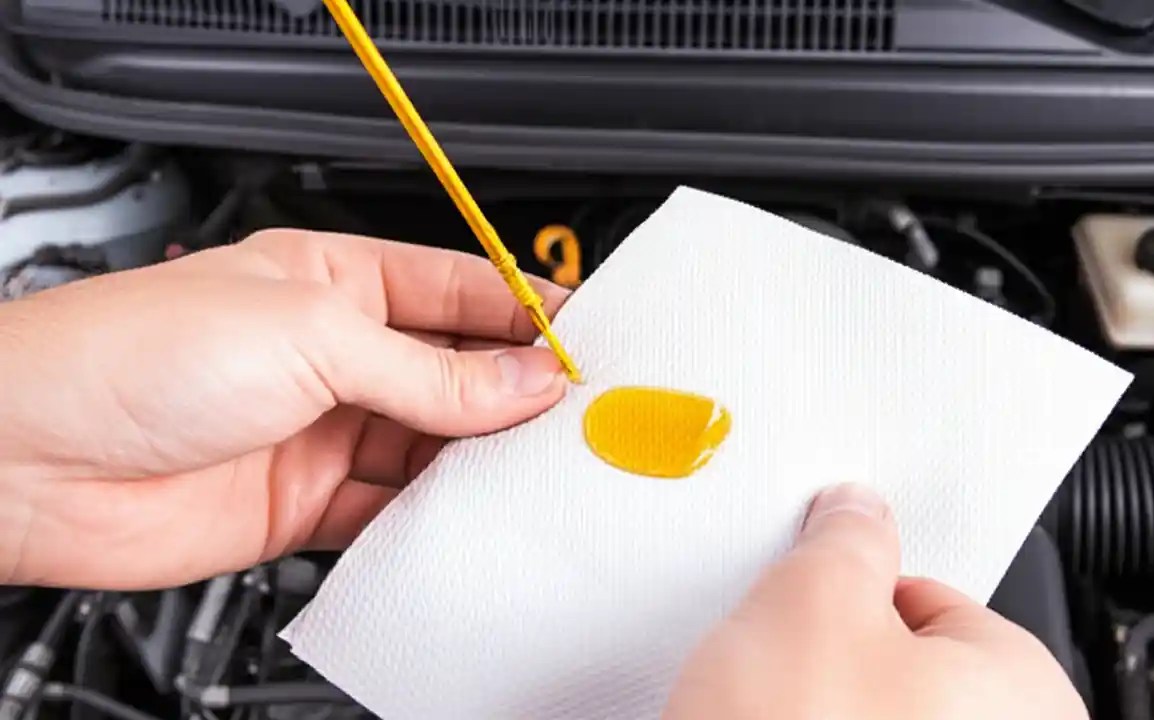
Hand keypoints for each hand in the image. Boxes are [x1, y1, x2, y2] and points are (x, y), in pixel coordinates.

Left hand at [0, 230, 569, 589]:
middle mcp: (332, 353)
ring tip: (537, 469)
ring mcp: (320, 429)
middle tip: (579, 415)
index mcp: (334, 280)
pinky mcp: (303, 502)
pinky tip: (467, 514)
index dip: (527, 313)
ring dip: (481, 458)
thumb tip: (522, 378)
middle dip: (516, 392)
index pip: (459, 289)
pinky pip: (391, 510)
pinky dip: (432, 517)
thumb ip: (428, 369)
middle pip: (455, 372)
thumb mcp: (310, 336)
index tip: (587, 340)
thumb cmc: (132, 356)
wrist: (25, 459)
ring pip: (432, 444)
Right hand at [663, 484, 1086, 719]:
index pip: (931, 599)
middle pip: (898, 671)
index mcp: (1027, 692)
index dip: (851, 592)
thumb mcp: (812, 603)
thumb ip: (846, 539)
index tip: (807, 599)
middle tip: (777, 676)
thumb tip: (856, 511)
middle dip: (828, 662)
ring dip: (811, 715)